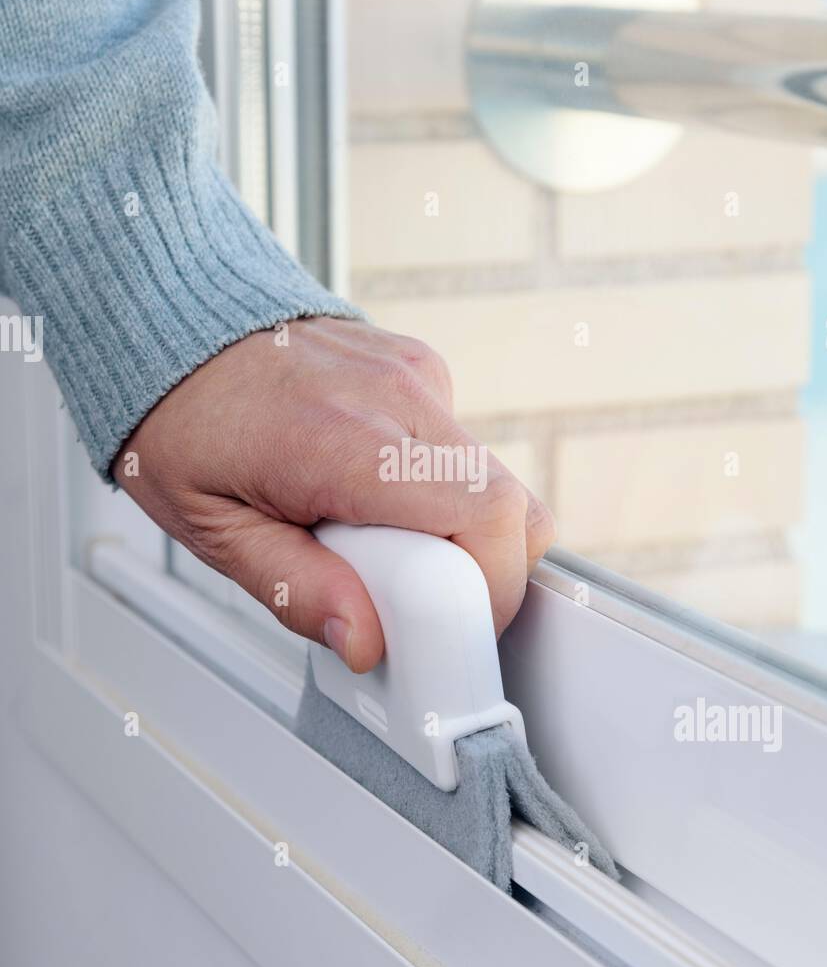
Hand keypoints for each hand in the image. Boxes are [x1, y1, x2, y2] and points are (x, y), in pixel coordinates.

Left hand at [113, 318, 555, 671]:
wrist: (175, 327)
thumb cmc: (186, 422)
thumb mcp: (214, 528)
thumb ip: (296, 589)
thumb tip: (364, 639)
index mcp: (341, 438)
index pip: (482, 515)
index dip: (490, 589)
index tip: (449, 630)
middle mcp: (394, 395)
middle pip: (510, 505)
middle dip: (485, 573)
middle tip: (416, 599)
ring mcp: (416, 374)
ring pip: (498, 481)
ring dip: (462, 534)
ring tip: (384, 541)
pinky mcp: (423, 370)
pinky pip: (465, 452)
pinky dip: (440, 491)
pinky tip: (377, 492)